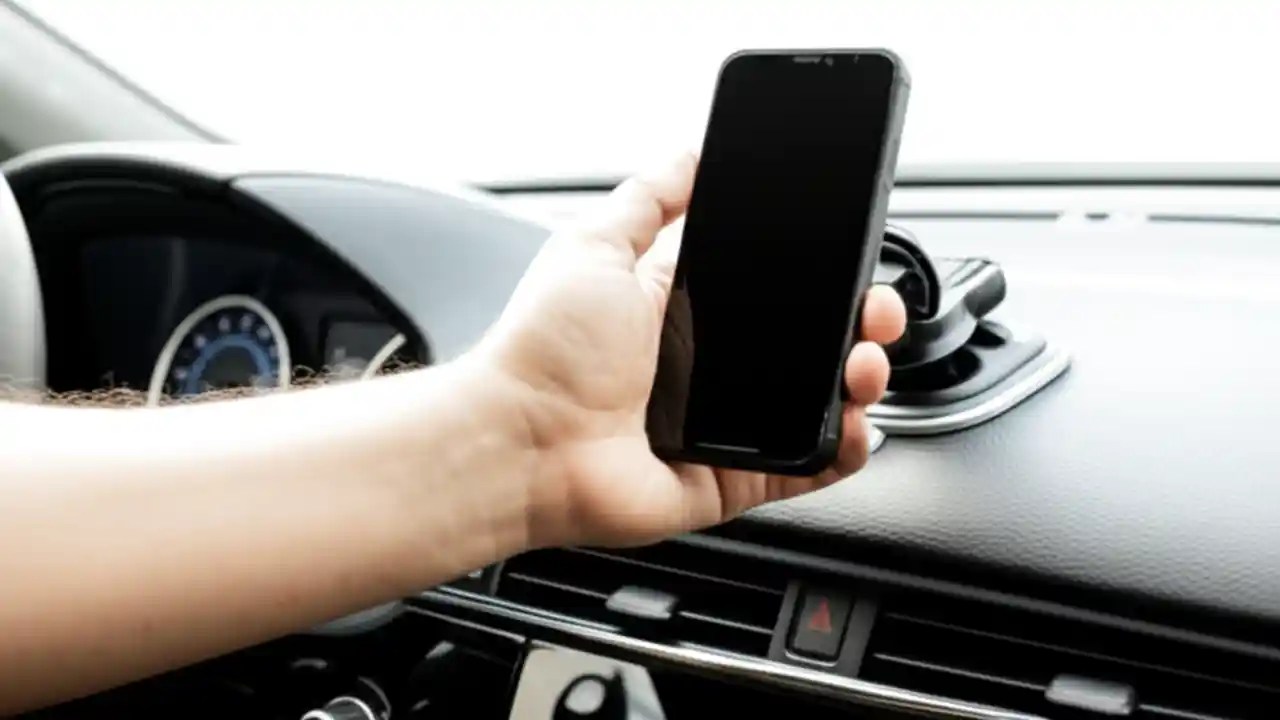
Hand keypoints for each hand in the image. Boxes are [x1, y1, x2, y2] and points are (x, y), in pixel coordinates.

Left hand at [477, 153, 905, 547]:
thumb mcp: (595, 245)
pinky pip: (804, 468)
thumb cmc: (544, 348)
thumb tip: (690, 153)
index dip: (816, 275)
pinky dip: (841, 452)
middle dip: (856, 323)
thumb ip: (648, 199)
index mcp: (681, 311)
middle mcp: (707, 369)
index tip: (851, 257)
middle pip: (807, 344)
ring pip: (817, 403)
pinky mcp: (730, 478)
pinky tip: (856, 424)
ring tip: (865, 362)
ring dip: (859, 380)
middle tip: (872, 310)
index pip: (771, 287)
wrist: (522, 441)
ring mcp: (722, 426)